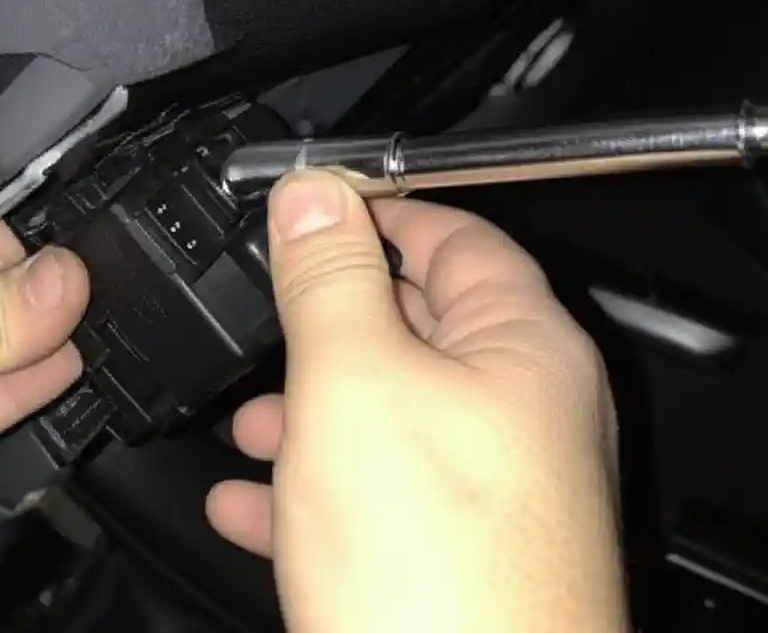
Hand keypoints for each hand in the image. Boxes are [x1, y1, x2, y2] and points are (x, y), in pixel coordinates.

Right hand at [205, 171, 625, 631]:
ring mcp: (491, 494)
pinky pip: (372, 498)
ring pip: (386, 421)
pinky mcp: (453, 557)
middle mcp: (522, 418)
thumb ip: (330, 281)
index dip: (377, 212)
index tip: (311, 206)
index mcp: (521, 351)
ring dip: (306, 415)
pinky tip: (246, 504)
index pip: (455, 237)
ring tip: (244, 423)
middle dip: (328, 326)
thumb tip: (313, 195)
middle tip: (265, 313)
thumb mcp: (354, 385)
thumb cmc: (436, 571)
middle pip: (417, 331)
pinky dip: (308, 489)